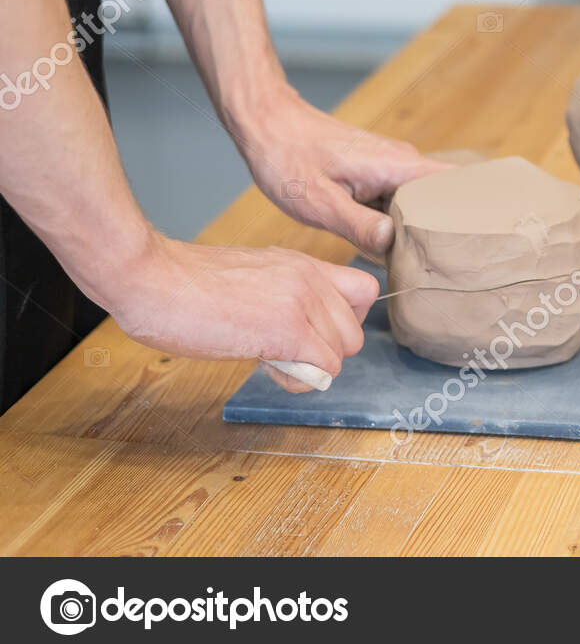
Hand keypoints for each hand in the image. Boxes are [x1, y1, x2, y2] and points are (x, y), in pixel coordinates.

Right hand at [107, 236, 376, 392]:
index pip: (364, 290)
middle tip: (282, 352)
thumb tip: (298, 334)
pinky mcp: (287, 330)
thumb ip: (284, 295)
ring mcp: (302, 302)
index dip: (344, 320)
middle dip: (324, 352)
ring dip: (308, 369)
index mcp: (303, 264)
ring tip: (267, 357)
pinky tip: (265, 365)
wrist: (150, 277)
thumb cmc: (184, 282)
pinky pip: (323, 369)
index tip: (313, 332)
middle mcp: (311, 278)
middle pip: (355, 333)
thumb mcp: (251, 275)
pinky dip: (299, 380)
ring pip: (341, 355)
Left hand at [228, 89, 450, 258]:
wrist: (268, 123)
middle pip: (442, 198)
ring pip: (420, 201)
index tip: (472, 241)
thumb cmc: (288, 158)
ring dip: (416, 226)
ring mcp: (391, 166)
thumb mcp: (320, 202)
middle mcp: (403, 162)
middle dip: (441, 229)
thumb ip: (359, 225)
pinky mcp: (377, 172)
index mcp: (398, 166)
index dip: (471, 209)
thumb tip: (393, 243)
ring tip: (413, 258)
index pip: (457, 184)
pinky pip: (400, 198)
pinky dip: (397, 219)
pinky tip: (385, 241)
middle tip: (438, 264)